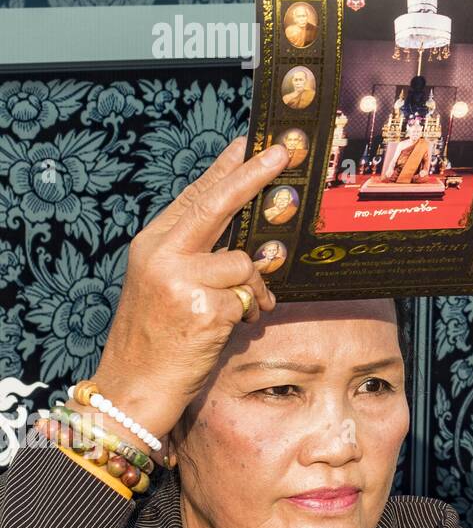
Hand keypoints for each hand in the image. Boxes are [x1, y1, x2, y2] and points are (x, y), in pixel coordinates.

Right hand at [93, 137, 289, 446]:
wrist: (133, 387)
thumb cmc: (158, 337)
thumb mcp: (168, 284)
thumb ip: (201, 253)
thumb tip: (250, 234)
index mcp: (153, 244)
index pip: (197, 195)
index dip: (227, 167)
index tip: (253, 140)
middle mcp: (162, 255)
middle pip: (217, 204)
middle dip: (254, 176)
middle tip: (284, 152)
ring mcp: (180, 280)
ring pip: (245, 263)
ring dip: (253, 289)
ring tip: (239, 311)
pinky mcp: (202, 308)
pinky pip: (248, 297)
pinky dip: (248, 313)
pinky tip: (228, 328)